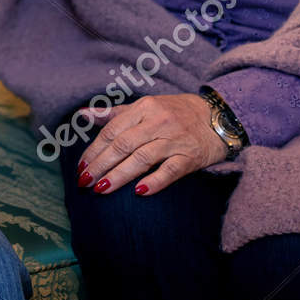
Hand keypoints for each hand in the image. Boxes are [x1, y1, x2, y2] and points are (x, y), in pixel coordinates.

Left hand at [75, 94, 229, 196]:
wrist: (219, 117)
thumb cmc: (175, 113)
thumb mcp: (145, 107)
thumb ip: (114, 114)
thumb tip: (82, 114)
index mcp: (144, 108)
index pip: (112, 131)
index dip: (94, 150)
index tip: (80, 166)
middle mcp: (158, 122)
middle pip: (123, 145)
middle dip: (100, 164)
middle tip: (84, 181)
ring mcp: (175, 140)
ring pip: (142, 158)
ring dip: (119, 175)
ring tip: (101, 188)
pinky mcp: (191, 157)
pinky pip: (171, 171)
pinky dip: (154, 181)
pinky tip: (139, 192)